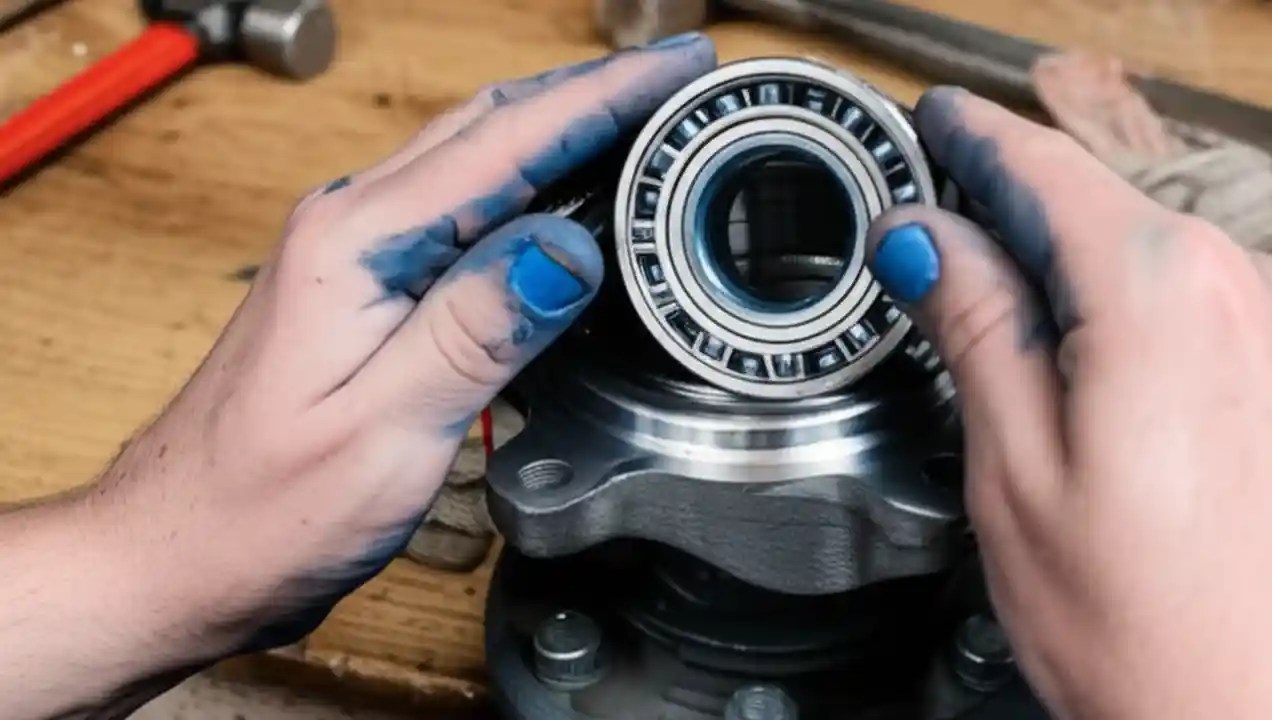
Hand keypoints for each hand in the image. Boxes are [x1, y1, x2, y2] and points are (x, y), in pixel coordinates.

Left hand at [0, 33, 714, 719]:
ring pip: (472, 163)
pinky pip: (457, 214)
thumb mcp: (383, 429)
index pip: (505, 142)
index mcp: (356, 243)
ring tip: (636, 119)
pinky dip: (522, 189)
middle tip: (672, 80)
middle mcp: (350, 229)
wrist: (178, 552)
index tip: (674, 70)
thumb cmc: (261, 509)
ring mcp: (352, 257)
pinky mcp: (361, 293)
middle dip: (590, 93)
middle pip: (489, 128)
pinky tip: (557, 203)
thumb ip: (476, 329)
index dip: (602, 98)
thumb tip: (569, 246)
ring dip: (557, 129)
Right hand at [866, 87, 1271, 718]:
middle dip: (1000, 194)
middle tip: (926, 206)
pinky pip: (1170, 290)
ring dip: (1049, 246)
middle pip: (1087, 199)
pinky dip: (1099, 290)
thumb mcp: (1015, 464)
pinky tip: (1055, 327)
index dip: (970, 140)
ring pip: (1127, 243)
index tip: (929, 122)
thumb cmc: (1141, 619)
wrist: (1256, 710)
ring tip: (973, 267)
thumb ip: (973, 326)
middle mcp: (1233, 288)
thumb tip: (924, 238)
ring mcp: (1265, 327)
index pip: (1040, 171)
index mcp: (1157, 295)